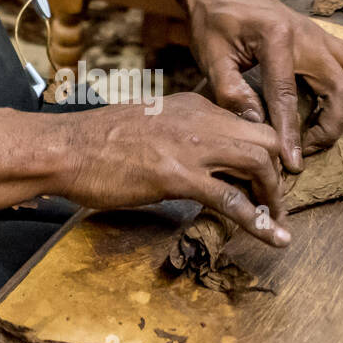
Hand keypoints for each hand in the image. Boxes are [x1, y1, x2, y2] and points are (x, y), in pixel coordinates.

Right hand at [58, 95, 289, 244]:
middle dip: (278, 171)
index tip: (263, 175)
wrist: (64, 148)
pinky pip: (233, 201)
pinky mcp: (179, 176)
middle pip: (265, 139)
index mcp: (190, 105)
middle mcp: (198, 119)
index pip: (245, 123)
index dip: (262, 151)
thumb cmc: (94, 140)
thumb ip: (177, 132)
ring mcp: (190, 147)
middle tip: (273, 197)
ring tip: (276, 218)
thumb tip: (196, 154)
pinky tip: (276, 237)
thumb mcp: (147, 122)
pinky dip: (261, 221)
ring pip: (259, 163)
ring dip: (274, 195)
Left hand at [188, 0, 342, 172]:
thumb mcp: (210, 54)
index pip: (288, 95)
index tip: (293, 163)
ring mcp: (320, 33)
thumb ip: (230, 90)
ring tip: (322, 127)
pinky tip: (333, 103)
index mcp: (276, 37)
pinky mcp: (322, 36)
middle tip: (306, 147)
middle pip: (341, 87)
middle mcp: (308, 34)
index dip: (291, 133)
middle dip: (331, 125)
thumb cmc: (212, 19)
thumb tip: (256, 124)